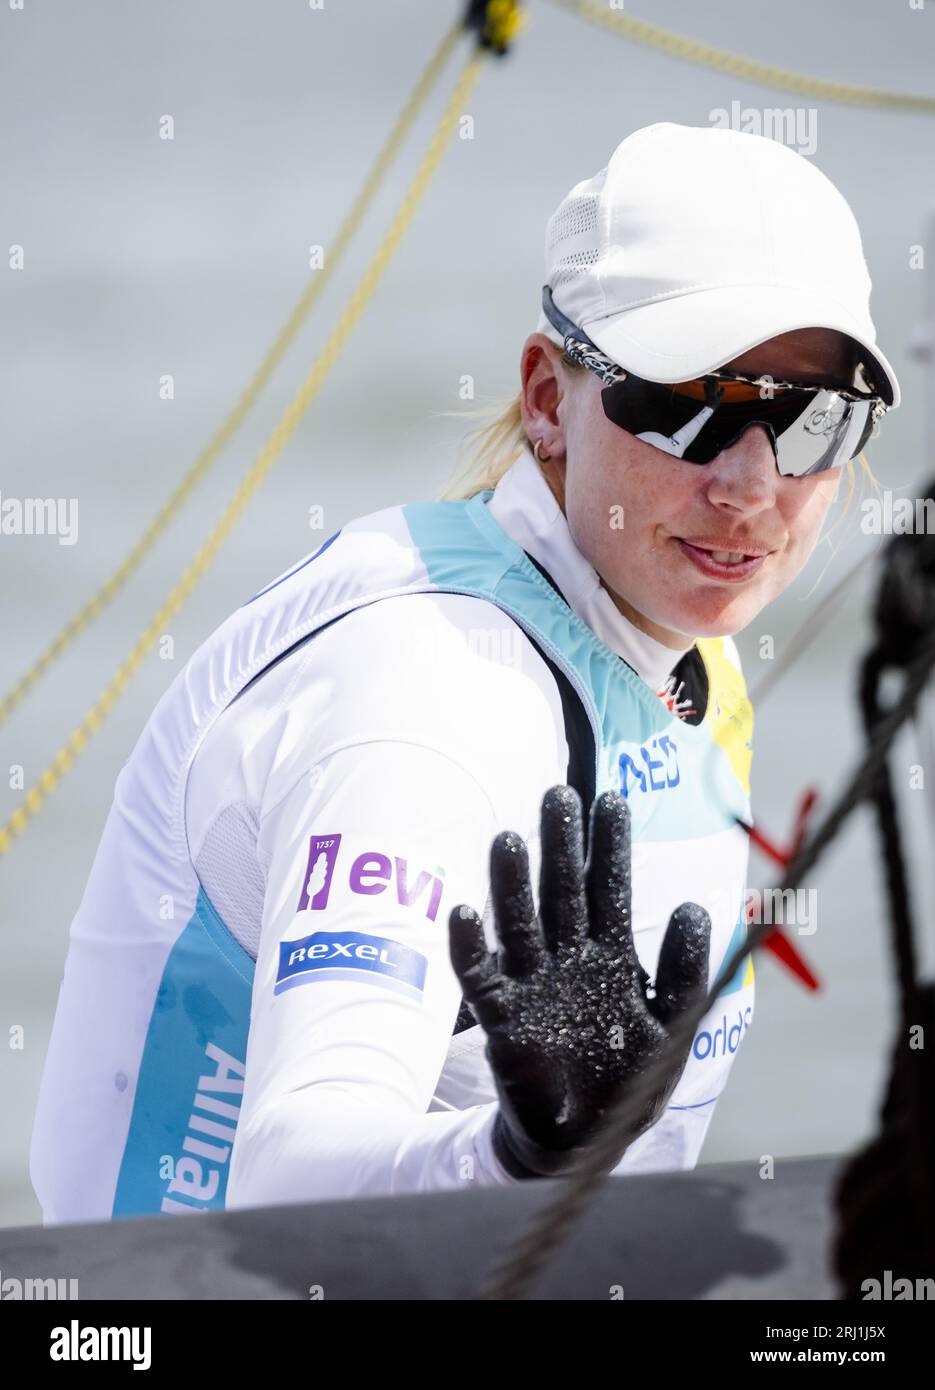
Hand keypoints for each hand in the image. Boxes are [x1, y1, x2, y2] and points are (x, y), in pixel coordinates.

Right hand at [448, 785, 710, 1177]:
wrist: (586, 1141)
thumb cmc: (627, 1081)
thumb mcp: (672, 1026)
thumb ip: (684, 972)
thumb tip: (696, 907)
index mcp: (611, 958)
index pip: (610, 890)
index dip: (610, 848)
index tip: (611, 801)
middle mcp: (568, 960)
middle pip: (562, 892)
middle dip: (560, 845)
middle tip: (558, 795)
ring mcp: (532, 985)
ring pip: (520, 923)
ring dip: (512, 883)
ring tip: (508, 838)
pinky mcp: (503, 1018)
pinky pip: (481, 977)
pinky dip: (469, 946)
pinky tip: (464, 912)